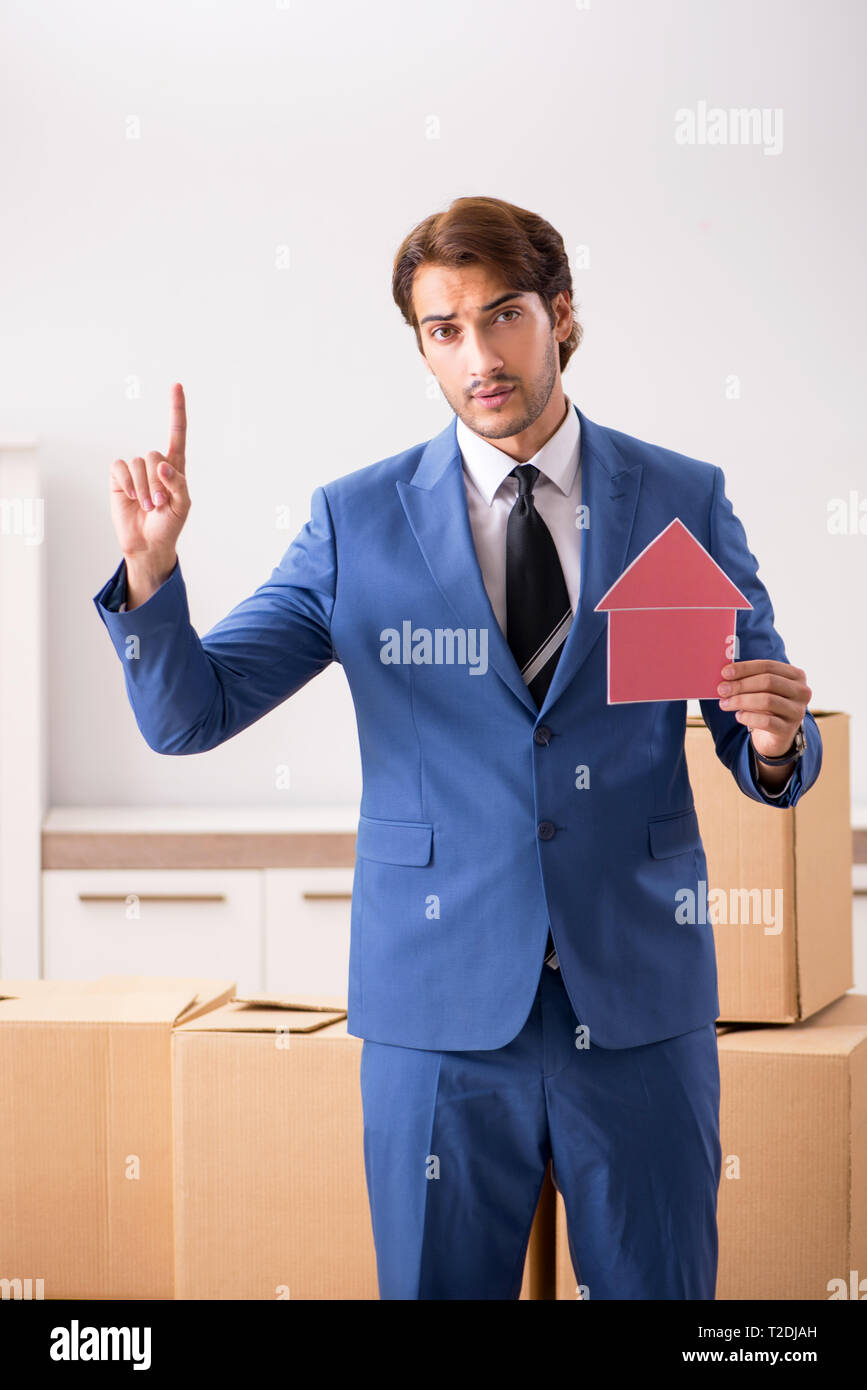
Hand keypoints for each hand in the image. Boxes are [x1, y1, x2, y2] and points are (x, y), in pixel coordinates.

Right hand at [109, 382, 190, 568]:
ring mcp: (136, 470)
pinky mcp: (119, 477)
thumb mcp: (183, 506)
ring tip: (147, 506)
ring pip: (139, 463)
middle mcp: (155, 464)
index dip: (176, 410)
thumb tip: (163, 465)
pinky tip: (130, 497)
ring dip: (144, 488)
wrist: (148, 543)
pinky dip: (127, 483)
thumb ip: (178, 483)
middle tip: (159, 504)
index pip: (177, 433)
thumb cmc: (169, 524)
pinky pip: (121, 467)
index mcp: (176, 466)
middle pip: (155, 454)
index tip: (177, 385)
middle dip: (158, 481)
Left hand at [717, 659, 810, 759]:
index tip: (725, 673)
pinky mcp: (788, 730)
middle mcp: (802, 692)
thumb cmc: (767, 704)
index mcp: (796, 676)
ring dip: (741, 701)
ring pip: (767, 700)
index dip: (745, 668)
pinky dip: (748, 717)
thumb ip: (749, 678)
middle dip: (741, 684)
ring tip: (725, 703)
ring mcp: (797, 711)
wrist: (776, 734)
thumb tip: (726, 674)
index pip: (769, 666)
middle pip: (768, 682)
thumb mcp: (762, 689)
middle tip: (722, 689)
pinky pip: (765, 721)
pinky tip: (739, 716)